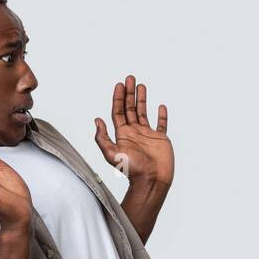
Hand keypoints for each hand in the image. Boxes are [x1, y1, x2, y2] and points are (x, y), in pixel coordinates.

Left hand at [93, 74, 172, 188]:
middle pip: (130, 108)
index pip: (118, 111)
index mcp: (123, 134)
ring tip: (141, 86)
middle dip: (129, 93)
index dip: (118, 97)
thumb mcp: (112, 154)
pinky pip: (161, 124)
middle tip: (130, 78)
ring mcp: (147, 135)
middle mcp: (134, 132)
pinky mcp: (160, 139)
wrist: (151, 180)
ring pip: (143, 113)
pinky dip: (161, 115)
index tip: (120, 85)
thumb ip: (102, 138)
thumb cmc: (132, 170)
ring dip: (142, 99)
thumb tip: (96, 120)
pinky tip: (160, 106)